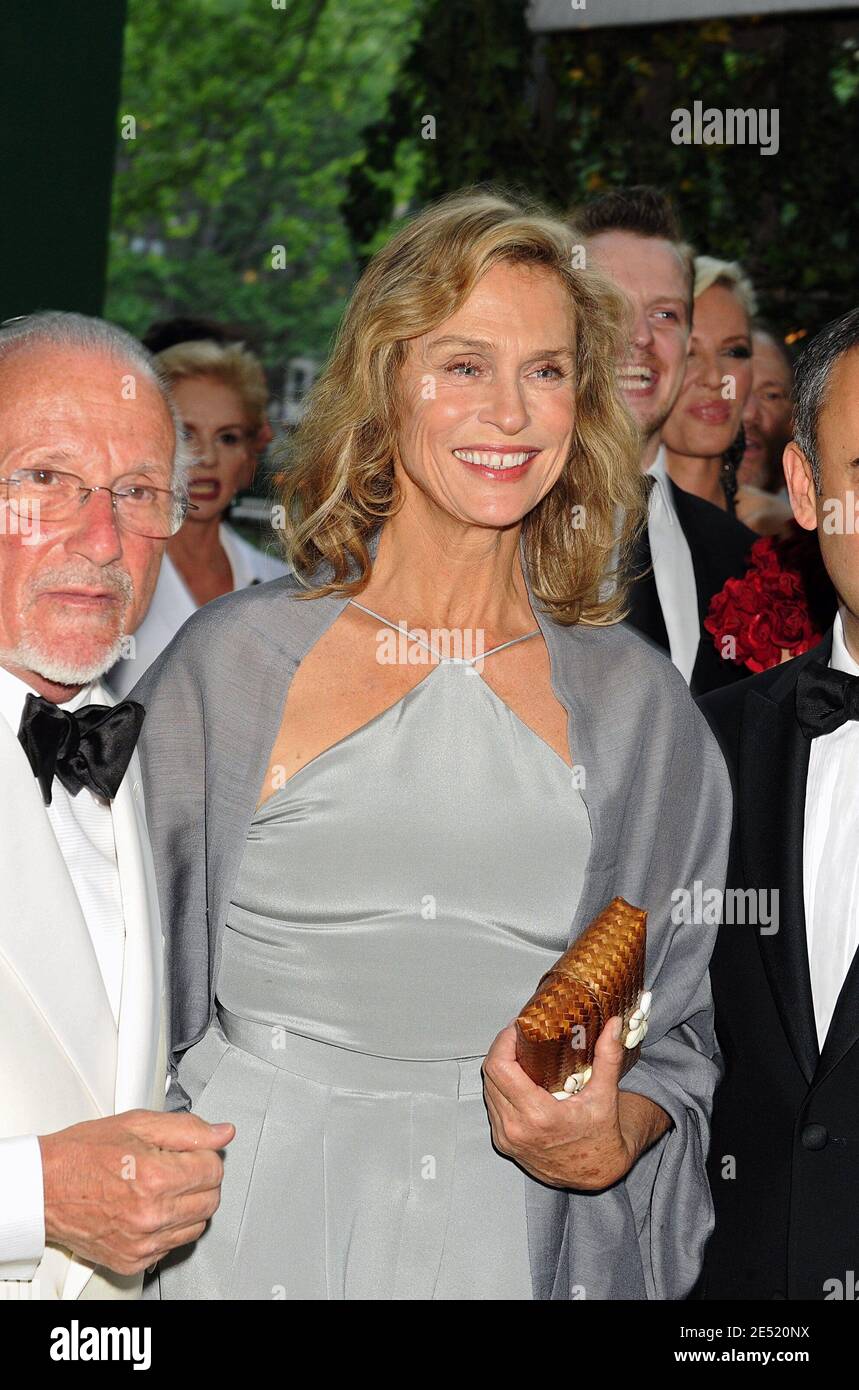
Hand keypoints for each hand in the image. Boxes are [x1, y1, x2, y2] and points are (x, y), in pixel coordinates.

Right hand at [39, 1109, 234, 1276]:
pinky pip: (173, 1246)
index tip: (192, 1151)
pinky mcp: (133, 1261)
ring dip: (189, 1205)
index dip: (205, 1154)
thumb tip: (222, 1133)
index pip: (214, 1169)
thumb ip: (187, 1129)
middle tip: (178, 1166)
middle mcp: (151, 1216)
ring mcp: (142, 1243)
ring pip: (197, 1225)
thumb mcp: (137, 1125)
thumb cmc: (82, 1155)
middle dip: (201, 1179)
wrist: (43, 1188)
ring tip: (163, 1186)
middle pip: (211, 1200)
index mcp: (155, 1178)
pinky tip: (151, 1208)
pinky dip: (169, 1228)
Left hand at [483, 1015, 667, 1190]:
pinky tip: (517, 1079)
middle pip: (490, 1075)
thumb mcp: (606, 1096)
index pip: (500, 1068)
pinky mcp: (504, 1144)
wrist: (597, 1174)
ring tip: (519, 1054)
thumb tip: (613, 1025)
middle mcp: (516, 1129)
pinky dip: (501, 1089)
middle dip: (502, 1050)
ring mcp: (507, 1139)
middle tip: (520, 1036)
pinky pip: (493, 1107)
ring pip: (488, 1091)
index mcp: (538, 1116)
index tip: (518, 1029)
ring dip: (499, 1069)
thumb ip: (608, 1057)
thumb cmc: (601, 1139)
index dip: (503, 1042)